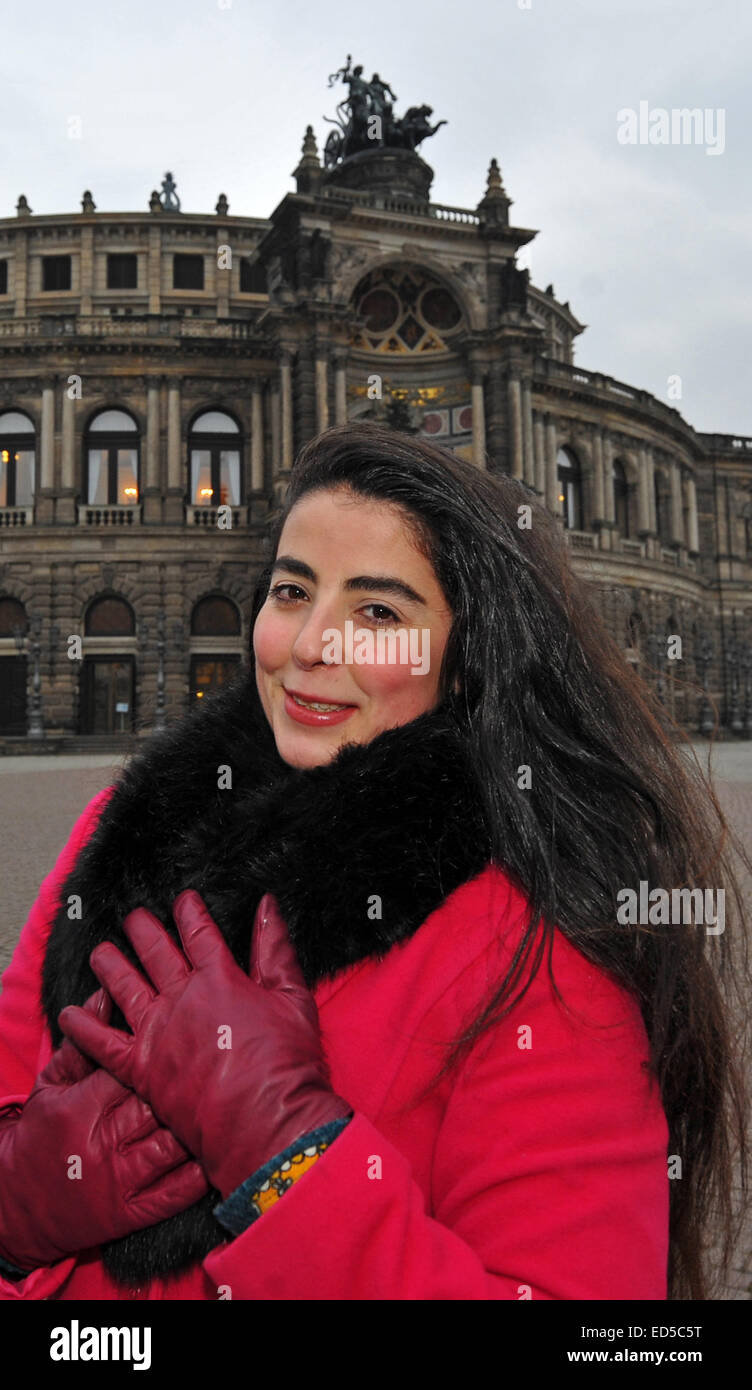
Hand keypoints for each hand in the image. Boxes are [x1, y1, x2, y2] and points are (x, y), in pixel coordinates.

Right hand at [0, 988, 208, 1273]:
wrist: (18, 1207)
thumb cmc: (42, 1133)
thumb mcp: (52, 1083)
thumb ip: (81, 1043)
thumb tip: (105, 995)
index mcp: (83, 1105)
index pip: (131, 1069)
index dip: (166, 1049)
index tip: (197, 1029)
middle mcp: (103, 1141)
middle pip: (158, 1105)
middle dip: (191, 1082)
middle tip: (224, 1060)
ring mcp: (120, 1179)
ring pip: (171, 1146)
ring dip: (202, 1124)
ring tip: (231, 1101)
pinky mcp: (131, 1212)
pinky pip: (175, 1193)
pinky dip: (201, 1174)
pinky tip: (220, 1152)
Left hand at [58, 891, 351, 1199]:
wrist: (265, 1122)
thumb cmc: (287, 1064)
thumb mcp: (293, 997)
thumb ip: (275, 949)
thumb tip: (267, 905)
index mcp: (220, 977)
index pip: (198, 933)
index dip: (188, 912)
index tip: (182, 900)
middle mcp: (181, 997)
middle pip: (154, 951)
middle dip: (142, 930)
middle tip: (133, 918)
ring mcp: (156, 1032)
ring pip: (122, 986)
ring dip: (109, 965)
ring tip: (100, 952)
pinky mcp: (140, 1069)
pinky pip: (100, 1043)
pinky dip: (82, 1027)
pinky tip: (68, 1015)